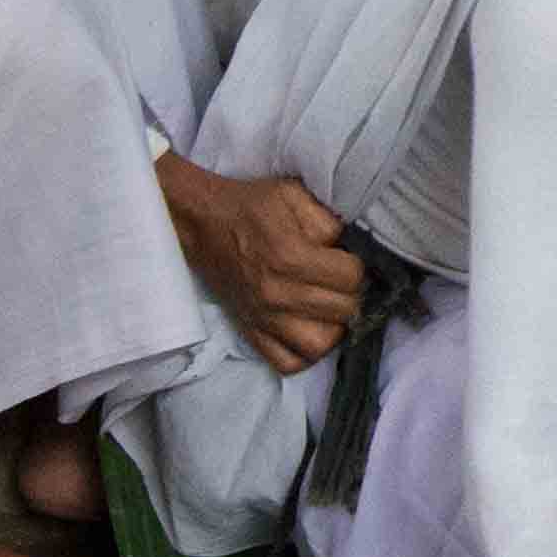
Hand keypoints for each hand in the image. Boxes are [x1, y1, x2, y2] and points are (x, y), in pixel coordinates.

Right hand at [154, 153, 356, 373]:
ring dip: (333, 329)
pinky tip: (308, 331)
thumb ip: (326, 219)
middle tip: (341, 283)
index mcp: (290, 256)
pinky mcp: (250, 331)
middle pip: (342, 311)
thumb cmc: (249, 206)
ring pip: (318, 346)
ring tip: (330, 311)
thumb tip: (346, 247)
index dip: (355, 266)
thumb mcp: (293, 194)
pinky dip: (303, 355)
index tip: (345, 259)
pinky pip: (286, 363)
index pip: (350, 277)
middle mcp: (277, 293)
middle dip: (351, 294)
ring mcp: (263, 317)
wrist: (201, 224)